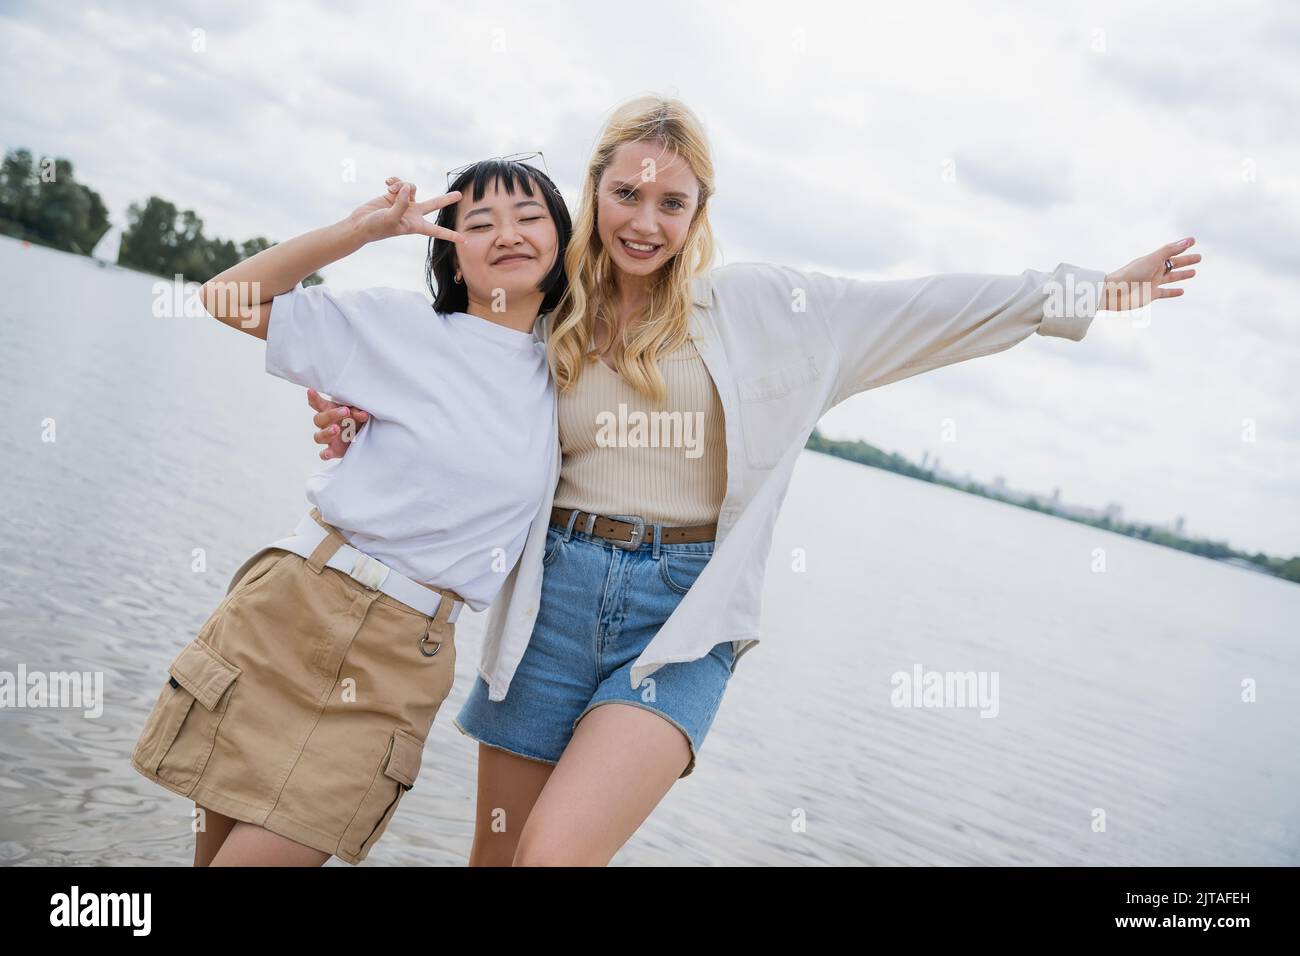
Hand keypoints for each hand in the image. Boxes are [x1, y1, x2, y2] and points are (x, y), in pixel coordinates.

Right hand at [308, 388, 369, 460]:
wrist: (363, 438)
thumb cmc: (357, 420)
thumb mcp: (359, 413)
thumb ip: (359, 412)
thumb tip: (363, 414)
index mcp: (330, 411)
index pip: (318, 404)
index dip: (314, 398)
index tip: (310, 391)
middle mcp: (326, 424)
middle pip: (319, 419)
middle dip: (331, 414)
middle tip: (346, 411)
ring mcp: (329, 439)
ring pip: (318, 436)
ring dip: (327, 432)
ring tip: (337, 429)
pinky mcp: (333, 451)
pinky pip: (324, 454)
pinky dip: (325, 454)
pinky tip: (329, 453)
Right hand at [347, 178, 465, 244]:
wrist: (359, 224)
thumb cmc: (375, 227)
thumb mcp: (390, 218)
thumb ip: (402, 203)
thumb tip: (409, 188)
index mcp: (415, 225)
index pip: (437, 231)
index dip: (451, 235)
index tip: (464, 241)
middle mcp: (412, 213)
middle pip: (434, 205)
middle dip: (446, 199)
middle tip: (459, 195)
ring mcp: (404, 203)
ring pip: (412, 188)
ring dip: (402, 185)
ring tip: (391, 188)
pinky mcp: (394, 195)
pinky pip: (401, 183)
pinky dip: (395, 181)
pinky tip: (386, 182)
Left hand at [1102, 237, 1200, 310]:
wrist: (1116, 292)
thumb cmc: (1131, 273)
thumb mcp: (1152, 259)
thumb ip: (1169, 250)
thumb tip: (1188, 240)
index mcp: (1154, 259)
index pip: (1172, 251)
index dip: (1182, 246)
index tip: (1193, 241)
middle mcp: (1154, 270)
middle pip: (1174, 264)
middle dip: (1186, 261)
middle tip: (1199, 258)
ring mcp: (1153, 282)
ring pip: (1172, 277)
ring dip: (1182, 275)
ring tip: (1194, 272)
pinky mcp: (1151, 295)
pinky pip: (1165, 293)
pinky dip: (1173, 292)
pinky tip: (1182, 291)